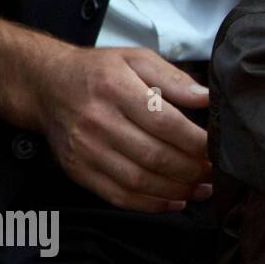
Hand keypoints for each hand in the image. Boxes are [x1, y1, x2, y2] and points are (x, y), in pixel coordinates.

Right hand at [35, 45, 213, 212]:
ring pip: (138, 180)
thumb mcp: (137, 59)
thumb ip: (174, 78)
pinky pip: (117, 195)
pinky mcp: (77, 170)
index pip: (165, 123)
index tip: (218, 148)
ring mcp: (85, 150)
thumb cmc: (99, 71)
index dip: (196, 141)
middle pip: (154, 155)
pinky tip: (173, 201)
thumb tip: (207, 97)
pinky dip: (150, 204)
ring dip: (176, 190)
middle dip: (192, 169)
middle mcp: (98, 121)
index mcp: (116, 89)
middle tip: (215, 172)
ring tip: (202, 189)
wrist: (46, 85)